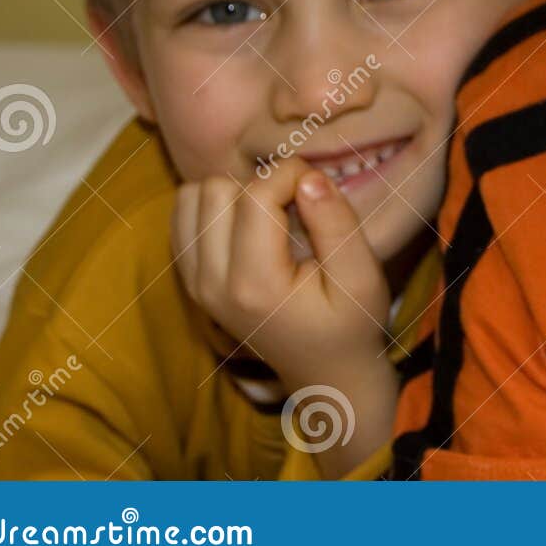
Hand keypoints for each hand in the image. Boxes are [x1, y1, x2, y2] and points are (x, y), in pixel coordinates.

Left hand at [170, 158, 391, 395]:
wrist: (325, 371)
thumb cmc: (351, 323)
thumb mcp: (363, 277)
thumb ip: (337, 225)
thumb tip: (309, 177)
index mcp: (255, 284)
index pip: (255, 196)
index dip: (292, 174)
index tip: (321, 189)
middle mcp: (212, 283)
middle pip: (217, 190)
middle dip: (261, 184)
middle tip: (295, 207)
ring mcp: (195, 283)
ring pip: (193, 197)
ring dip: (235, 193)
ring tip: (272, 215)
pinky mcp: (190, 279)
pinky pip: (182, 217)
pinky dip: (214, 207)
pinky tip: (248, 224)